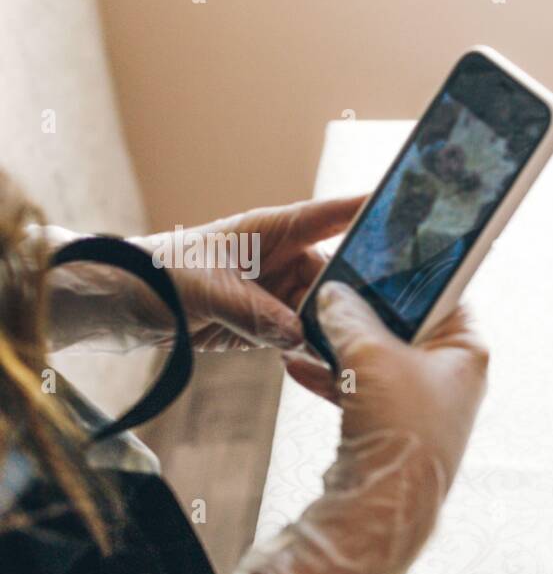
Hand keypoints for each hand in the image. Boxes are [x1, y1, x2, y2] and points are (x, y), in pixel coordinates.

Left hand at [44, 195, 364, 351]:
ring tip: (361, 348)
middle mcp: (282, 259)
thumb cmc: (157, 274)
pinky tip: (330, 365)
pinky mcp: (270, 323)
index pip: (329, 216)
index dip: (368, 211)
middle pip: (337, 274)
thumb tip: (298, 335)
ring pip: (325, 311)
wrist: (124, 303)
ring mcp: (278, 292)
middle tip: (388, 315)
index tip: (407, 208)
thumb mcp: (206, 291)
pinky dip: (316, 351)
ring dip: (337, 330)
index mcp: (269, 231)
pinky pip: (304, 337)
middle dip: (359, 295)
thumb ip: (255, 313)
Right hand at [234, 283, 488, 573]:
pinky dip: (333, 378)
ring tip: (304, 329)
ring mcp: (422, 405)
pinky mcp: (392, 429)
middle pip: (403, 325)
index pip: (443, 294)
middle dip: (361, 313)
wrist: (383, 505)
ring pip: (377, 359)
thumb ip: (349, 315)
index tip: (372, 258)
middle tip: (327, 292)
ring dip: (340, 345)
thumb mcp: (371, 355)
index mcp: (468, 351)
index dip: (407, 276)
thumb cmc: (398, 425)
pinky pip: (361, 390)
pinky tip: (297, 364)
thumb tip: (334, 293)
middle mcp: (452, 377)